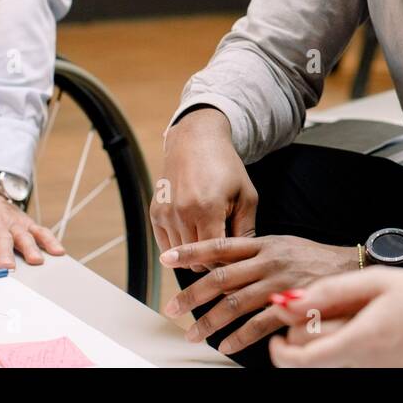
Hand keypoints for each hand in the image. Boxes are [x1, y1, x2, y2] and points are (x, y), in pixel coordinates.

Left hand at [0, 186, 65, 269]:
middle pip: (1, 238)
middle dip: (4, 252)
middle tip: (6, 266)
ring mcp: (13, 222)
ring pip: (23, 235)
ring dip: (30, 248)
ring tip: (36, 260)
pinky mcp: (26, 223)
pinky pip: (40, 231)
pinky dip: (50, 240)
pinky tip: (57, 251)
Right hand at [150, 108, 255, 271]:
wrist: (196, 142)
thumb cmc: (226, 168)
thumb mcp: (246, 196)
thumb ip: (246, 230)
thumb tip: (244, 259)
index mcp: (207, 209)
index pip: (215, 255)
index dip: (228, 261)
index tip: (236, 257)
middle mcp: (182, 213)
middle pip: (196, 260)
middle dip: (212, 259)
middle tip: (224, 247)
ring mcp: (165, 214)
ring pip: (180, 256)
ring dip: (196, 254)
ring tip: (211, 238)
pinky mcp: (155, 214)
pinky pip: (166, 247)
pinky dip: (181, 247)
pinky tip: (195, 233)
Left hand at [160, 234, 358, 354]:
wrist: (353, 268)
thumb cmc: (314, 259)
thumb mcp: (283, 246)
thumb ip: (253, 255)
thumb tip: (220, 269)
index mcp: (263, 244)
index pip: (220, 245)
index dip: (192, 251)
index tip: (168, 259)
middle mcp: (268, 260)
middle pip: (221, 276)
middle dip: (192, 294)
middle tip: (173, 307)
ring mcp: (280, 283)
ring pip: (235, 303)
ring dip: (210, 321)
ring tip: (194, 333)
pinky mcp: (293, 305)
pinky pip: (259, 324)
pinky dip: (240, 337)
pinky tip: (227, 346)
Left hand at [266, 268, 402, 366]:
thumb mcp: (379, 282)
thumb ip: (331, 290)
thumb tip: (291, 301)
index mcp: (359, 342)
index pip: (298, 361)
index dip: (278, 348)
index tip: (280, 330)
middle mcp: (364, 367)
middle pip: (311, 360)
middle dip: (304, 335)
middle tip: (318, 308)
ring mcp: (376, 373)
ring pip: (332, 362)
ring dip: (328, 340)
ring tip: (352, 313)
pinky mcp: (387, 374)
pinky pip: (354, 363)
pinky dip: (349, 345)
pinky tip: (368, 325)